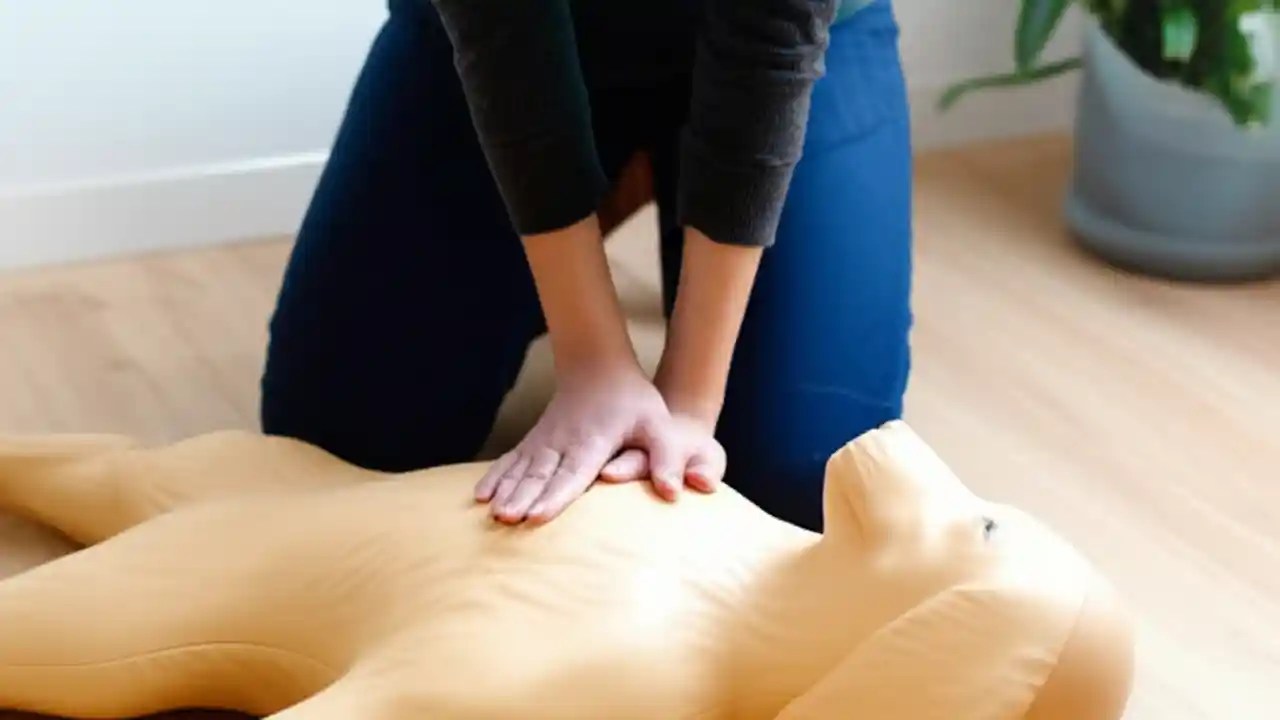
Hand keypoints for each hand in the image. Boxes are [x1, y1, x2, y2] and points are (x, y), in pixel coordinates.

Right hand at [475, 363, 718, 524]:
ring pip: (522, 469)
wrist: (598, 366)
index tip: (538, 516)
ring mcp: (545, 440)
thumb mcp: (659, 424)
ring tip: (493, 514)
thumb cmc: (634, 401)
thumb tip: (673, 492)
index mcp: (593, 442)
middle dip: (523, 499)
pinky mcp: (535, 440)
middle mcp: (564, 442)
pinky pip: (511, 460)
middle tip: (507, 521)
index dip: (555, 496)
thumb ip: (665, 457)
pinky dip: (495, 477)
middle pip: (540, 475)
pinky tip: (480, 496)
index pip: (573, 473)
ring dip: (506, 491)